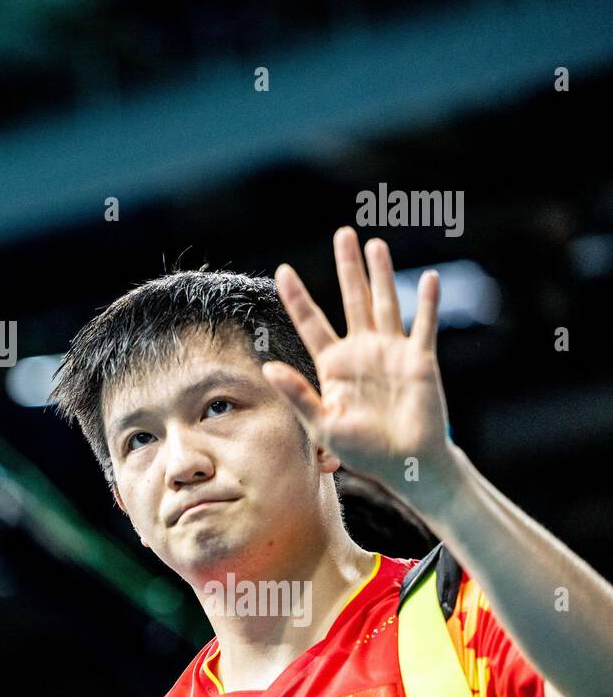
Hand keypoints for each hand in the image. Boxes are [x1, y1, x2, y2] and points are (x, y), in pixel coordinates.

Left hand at [261, 227, 455, 497]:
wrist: (405, 463)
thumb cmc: (362, 449)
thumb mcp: (321, 425)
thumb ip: (298, 395)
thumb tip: (268, 368)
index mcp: (333, 364)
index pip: (311, 321)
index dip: (297, 296)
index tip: (283, 270)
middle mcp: (361, 350)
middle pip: (351, 299)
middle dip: (347, 267)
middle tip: (342, 233)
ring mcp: (391, 351)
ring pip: (385, 303)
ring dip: (381, 273)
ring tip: (374, 244)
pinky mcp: (420, 359)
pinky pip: (424, 326)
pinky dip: (427, 303)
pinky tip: (428, 279)